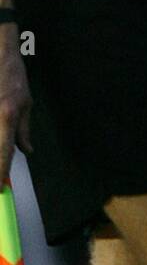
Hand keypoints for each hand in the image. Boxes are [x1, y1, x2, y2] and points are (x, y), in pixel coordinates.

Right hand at [0, 25, 30, 184]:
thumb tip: (26, 151)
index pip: (3, 152)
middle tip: (0, 180)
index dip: (0, 173)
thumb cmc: (12, 76)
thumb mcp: (26, 102)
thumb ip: (23, 131)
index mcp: (6, 117)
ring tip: (5, 142)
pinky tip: (1, 130)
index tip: (0, 188)